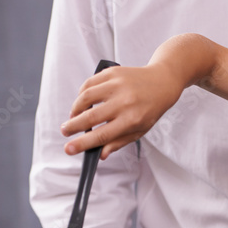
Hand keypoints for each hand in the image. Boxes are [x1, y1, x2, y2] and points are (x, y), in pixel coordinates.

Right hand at [60, 64, 183, 158]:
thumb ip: (119, 142)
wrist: (162, 81)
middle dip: (73, 127)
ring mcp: (118, 85)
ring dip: (75, 110)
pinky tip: (82, 102)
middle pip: (90, 117)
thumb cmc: (151, 108)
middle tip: (65, 131)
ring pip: (86, 98)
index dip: (82, 143)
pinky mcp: (113, 73)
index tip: (68, 149)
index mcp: (132, 119)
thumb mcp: (140, 130)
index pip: (102, 135)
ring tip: (74, 117)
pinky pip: (89, 84)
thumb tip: (100, 154)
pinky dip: (82, 94)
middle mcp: (124, 102)